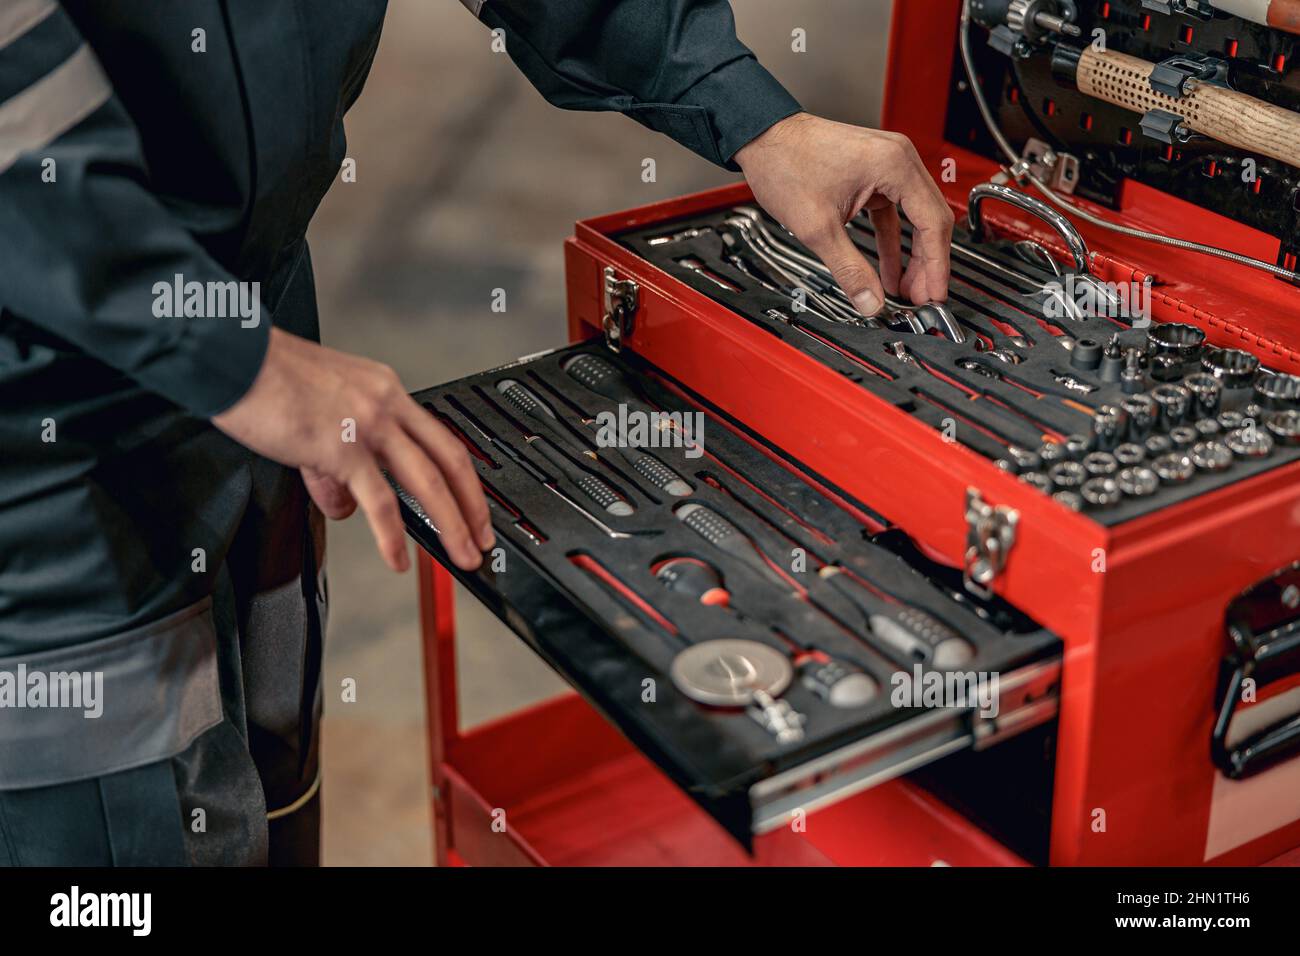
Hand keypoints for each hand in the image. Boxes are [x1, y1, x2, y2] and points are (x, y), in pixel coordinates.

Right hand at [212, 328, 492, 571]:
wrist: (233, 356)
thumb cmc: (266, 378)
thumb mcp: (318, 416)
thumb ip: (337, 466)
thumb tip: (349, 507)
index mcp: (385, 390)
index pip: (439, 437)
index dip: (464, 475)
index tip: (473, 503)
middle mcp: (386, 403)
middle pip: (449, 460)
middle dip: (474, 505)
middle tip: (484, 538)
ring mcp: (367, 425)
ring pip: (427, 482)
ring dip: (451, 525)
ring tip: (462, 555)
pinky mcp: (341, 447)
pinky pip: (378, 500)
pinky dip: (392, 536)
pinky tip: (398, 558)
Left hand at [735, 112, 953, 315]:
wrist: (763, 138)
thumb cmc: (785, 162)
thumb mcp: (818, 227)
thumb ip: (848, 269)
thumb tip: (870, 301)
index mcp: (894, 165)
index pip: (932, 223)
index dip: (936, 265)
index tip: (935, 294)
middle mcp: (898, 159)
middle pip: (929, 220)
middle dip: (926, 264)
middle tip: (920, 299)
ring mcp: (887, 166)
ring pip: (914, 218)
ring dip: (911, 255)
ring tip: (906, 291)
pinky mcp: (874, 175)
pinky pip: (893, 213)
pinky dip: (892, 241)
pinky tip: (890, 270)